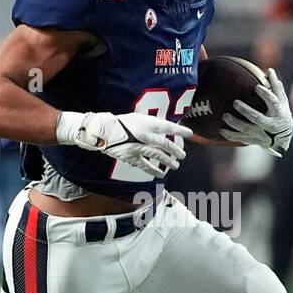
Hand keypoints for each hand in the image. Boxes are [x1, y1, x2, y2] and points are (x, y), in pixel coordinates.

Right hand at [59, 111, 192, 178]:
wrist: (103, 131)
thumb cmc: (120, 122)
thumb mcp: (138, 118)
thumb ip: (151, 124)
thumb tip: (164, 130)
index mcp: (147, 123)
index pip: (168, 126)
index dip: (180, 130)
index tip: (190, 134)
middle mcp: (145, 135)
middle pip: (165, 143)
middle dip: (176, 150)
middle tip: (182, 155)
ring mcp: (138, 147)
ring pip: (157, 155)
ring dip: (168, 161)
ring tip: (176, 166)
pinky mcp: (131, 157)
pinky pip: (145, 165)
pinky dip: (154, 170)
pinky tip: (160, 175)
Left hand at [221, 67, 292, 155]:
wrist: (282, 138)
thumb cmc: (281, 113)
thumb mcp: (282, 101)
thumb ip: (276, 87)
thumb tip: (270, 70)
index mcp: (277, 113)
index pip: (272, 102)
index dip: (265, 95)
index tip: (256, 87)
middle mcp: (270, 124)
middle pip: (257, 118)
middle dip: (246, 111)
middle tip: (235, 102)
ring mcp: (261, 134)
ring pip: (247, 130)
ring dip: (235, 123)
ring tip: (225, 116)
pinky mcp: (254, 140)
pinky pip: (241, 138)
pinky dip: (231, 135)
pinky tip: (221, 129)